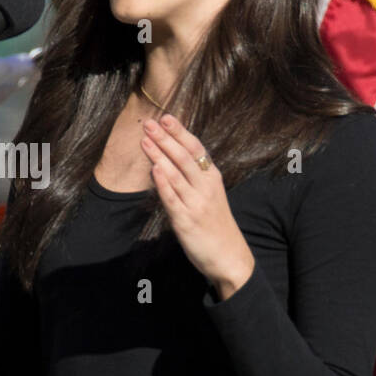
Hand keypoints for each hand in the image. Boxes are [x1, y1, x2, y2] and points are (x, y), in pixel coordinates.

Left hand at [140, 114, 255, 298]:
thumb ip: (194, 179)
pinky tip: (154, 169)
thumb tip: (172, 159)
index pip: (196, 149)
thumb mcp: (210, 196)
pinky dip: (163, 182)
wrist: (230, 258)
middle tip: (149, 123)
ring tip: (144, 139)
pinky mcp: (186, 221)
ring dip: (158, 155)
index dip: (180, 132)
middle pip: (183, 157)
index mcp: (213, 179)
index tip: (166, 117)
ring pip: (175, 174)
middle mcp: (206, 188)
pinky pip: (172, 198)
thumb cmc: (216, 225)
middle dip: (165, 138)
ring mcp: (196, 204)